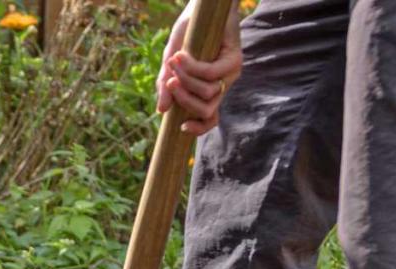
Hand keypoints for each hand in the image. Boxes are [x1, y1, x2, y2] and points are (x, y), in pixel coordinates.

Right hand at [156, 2, 241, 135]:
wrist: (203, 5)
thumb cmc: (189, 31)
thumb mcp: (172, 60)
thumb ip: (166, 84)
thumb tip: (161, 111)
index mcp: (209, 90)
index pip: (210, 119)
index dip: (199, 128)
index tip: (181, 128)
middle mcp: (223, 85)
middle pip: (206, 110)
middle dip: (184, 100)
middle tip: (169, 83)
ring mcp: (231, 74)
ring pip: (207, 93)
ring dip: (185, 81)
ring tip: (173, 62)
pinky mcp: (234, 60)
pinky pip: (210, 74)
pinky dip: (192, 67)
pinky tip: (180, 56)